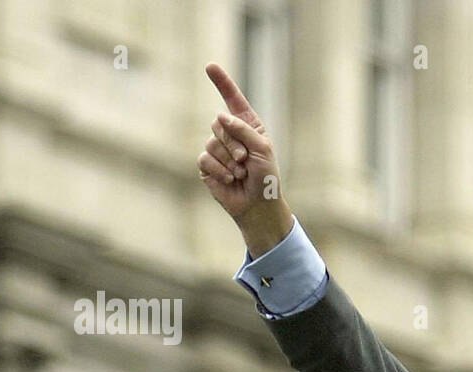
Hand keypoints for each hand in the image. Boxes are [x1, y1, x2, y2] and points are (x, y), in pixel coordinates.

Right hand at [200, 62, 294, 256]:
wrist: (258, 205)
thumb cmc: (266, 178)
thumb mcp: (262, 150)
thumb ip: (243, 130)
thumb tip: (220, 116)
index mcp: (247, 126)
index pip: (233, 100)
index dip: (222, 82)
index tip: (210, 66)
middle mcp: (231, 134)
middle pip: (219, 124)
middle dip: (234, 144)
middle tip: (246, 161)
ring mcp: (217, 149)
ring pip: (211, 143)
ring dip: (229, 161)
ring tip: (241, 174)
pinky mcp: (207, 165)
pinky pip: (205, 159)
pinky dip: (220, 170)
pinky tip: (230, 180)